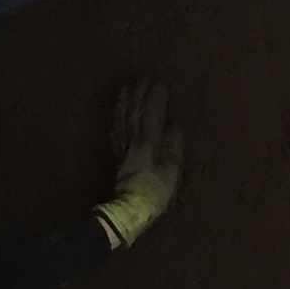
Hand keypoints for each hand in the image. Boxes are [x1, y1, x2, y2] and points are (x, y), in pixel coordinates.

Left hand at [94, 79, 183, 247]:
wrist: (130, 210)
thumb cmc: (156, 193)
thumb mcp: (172, 172)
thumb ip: (173, 146)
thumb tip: (173, 125)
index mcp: (149, 144)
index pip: (152, 115)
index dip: (155, 98)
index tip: (160, 83)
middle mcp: (133, 142)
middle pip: (135, 113)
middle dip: (139, 94)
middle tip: (143, 78)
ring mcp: (123, 148)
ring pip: (122, 120)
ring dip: (125, 102)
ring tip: (127, 88)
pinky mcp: (117, 157)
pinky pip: (115, 131)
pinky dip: (116, 118)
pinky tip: (117, 112)